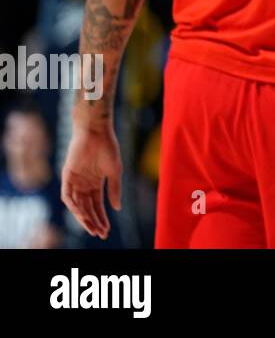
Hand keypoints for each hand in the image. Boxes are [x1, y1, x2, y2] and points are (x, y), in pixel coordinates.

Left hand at [61, 120, 121, 239]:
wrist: (97, 132)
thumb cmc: (108, 148)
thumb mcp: (115, 172)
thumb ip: (115, 190)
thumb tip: (117, 209)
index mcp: (96, 183)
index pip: (97, 205)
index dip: (102, 218)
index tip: (107, 229)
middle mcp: (84, 184)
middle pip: (87, 208)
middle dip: (93, 221)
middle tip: (100, 233)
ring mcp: (75, 181)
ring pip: (77, 205)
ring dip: (83, 217)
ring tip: (92, 228)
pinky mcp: (67, 176)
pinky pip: (67, 195)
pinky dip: (73, 206)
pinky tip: (82, 213)